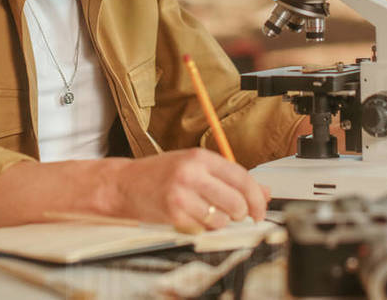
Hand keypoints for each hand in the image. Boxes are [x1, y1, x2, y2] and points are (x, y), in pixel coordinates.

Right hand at [108, 148, 268, 231]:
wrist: (123, 184)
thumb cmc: (159, 175)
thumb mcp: (194, 167)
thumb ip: (228, 177)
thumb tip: (263, 192)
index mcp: (199, 157)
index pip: (241, 177)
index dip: (256, 197)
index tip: (260, 209)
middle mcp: (191, 173)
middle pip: (236, 201)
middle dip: (240, 213)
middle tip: (233, 214)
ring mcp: (181, 194)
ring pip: (221, 219)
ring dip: (220, 222)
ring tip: (205, 213)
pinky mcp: (173, 214)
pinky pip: (203, 229)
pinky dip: (202, 228)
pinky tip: (191, 217)